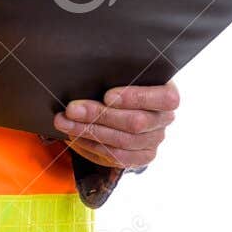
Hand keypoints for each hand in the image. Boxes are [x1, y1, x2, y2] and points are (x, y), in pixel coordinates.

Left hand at [53, 80, 178, 170]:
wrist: (120, 107)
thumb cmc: (117, 84)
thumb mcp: (119, 75)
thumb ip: (112, 74)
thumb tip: (86, 75)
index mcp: (167, 94)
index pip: (165, 98)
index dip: (136, 98)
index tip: (107, 96)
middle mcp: (164, 119)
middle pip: (136, 122)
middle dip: (99, 115)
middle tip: (72, 109)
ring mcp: (154, 140)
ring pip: (123, 141)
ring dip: (89, 131)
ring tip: (64, 122)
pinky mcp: (142, 156)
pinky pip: (117, 156)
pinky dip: (92, 145)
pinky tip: (74, 136)